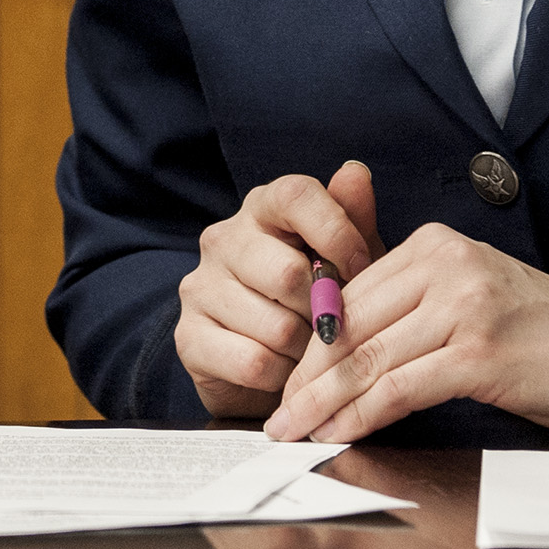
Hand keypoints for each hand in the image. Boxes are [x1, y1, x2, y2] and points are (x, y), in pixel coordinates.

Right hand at [176, 162, 387, 416]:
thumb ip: (353, 219)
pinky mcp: (187, 337)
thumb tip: (355, 171)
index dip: (337, 233)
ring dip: (306, 352)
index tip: (361, 268)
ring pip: (276, 327)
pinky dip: (281, 377)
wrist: (273, 369)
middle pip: (288, 273)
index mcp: (262, 208)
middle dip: (325, 311)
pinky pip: (253, 363)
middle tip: (334, 325)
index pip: (295, 195)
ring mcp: (199, 287)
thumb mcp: (348, 262)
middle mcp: (223, 239)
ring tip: (308, 351)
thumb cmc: (318, 302)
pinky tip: (283, 371)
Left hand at [262, 221, 548, 441]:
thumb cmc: (539, 333)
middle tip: (275, 416)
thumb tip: (337, 341)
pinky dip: (362, 415)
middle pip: (349, 326)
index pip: (348, 294)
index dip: (308, 342)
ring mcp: (463, 307)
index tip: (283, 379)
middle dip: (305, 376)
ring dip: (322, 403)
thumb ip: (409, 305)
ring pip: (368, 359)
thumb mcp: (467, 297)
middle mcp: (444, 266)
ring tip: (292, 433)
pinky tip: (339, 436)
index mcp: (433, 246)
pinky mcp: (481, 354)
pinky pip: (401, 388)